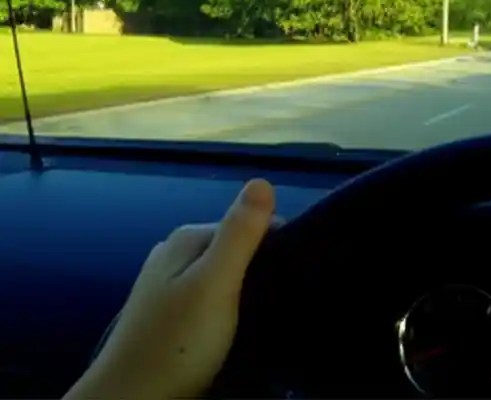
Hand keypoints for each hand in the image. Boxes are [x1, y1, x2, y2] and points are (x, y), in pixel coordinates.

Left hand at [66, 179, 275, 399]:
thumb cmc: (177, 341)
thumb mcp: (215, 283)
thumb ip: (239, 234)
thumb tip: (262, 180)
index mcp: (185, 239)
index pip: (249, 225)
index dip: (276, 248)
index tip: (290, 278)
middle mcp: (173, 256)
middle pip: (236, 251)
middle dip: (260, 271)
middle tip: (275, 302)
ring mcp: (168, 288)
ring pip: (225, 279)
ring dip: (245, 296)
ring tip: (259, 319)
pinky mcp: (170, 319)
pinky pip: (212, 303)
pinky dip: (228, 314)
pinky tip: (235, 332)